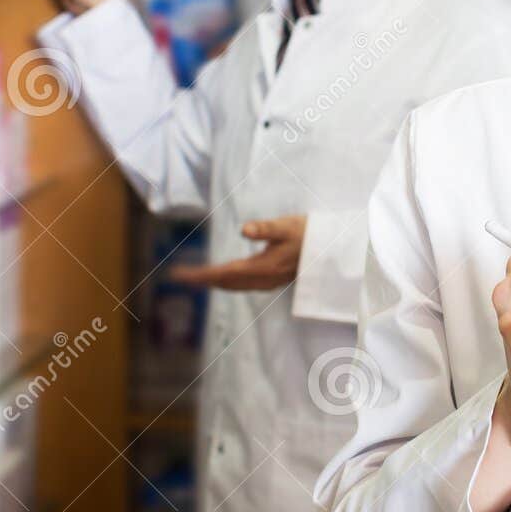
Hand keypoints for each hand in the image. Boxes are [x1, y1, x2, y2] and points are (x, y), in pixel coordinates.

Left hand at [169, 216, 306, 291]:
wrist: (332, 249)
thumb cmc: (309, 233)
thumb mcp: (287, 226)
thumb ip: (266, 228)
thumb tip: (244, 229)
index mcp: (263, 267)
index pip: (224, 273)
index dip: (201, 275)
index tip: (179, 275)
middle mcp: (263, 278)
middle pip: (225, 282)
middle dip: (202, 280)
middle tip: (178, 277)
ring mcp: (268, 280)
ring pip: (234, 285)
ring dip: (213, 282)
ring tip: (195, 279)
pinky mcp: (272, 278)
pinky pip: (243, 284)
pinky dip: (227, 282)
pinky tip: (224, 278)